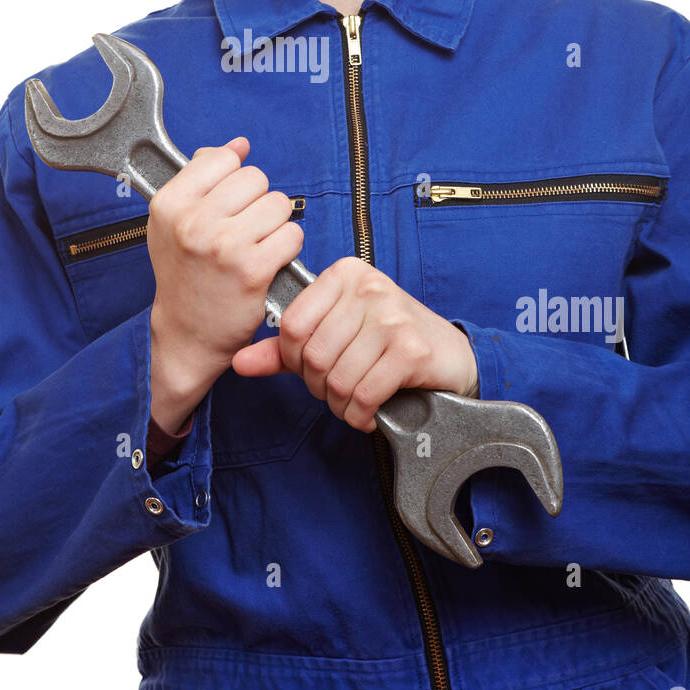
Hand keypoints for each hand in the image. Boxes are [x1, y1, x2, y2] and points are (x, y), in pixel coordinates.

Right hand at [148, 137, 304, 383]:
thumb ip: (202, 176)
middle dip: (257, 200)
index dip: (233, 179)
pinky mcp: (252, 270)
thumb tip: (239, 144)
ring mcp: (223, 246)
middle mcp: (193, 222)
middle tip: (243, 228)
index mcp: (170, 204)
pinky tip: (269, 260)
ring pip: (278, 204)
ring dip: (275, 223)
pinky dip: (288, 246)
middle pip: (256, 178)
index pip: (224, 159)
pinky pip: (292, 234)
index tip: (227, 202)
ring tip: (256, 244)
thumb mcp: (175, 221)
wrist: (187, 333)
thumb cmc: (183, 273)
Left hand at [231, 256, 478, 431]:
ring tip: (355, 402)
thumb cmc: (388, 342)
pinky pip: (364, 394)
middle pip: (313, 355)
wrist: (451, 356)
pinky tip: (370, 412)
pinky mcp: (411, 348)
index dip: (294, 360)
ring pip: (336, 377)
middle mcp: (368, 287)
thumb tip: (238, 361)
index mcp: (344, 274)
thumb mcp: (336, 334)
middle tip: (337, 391)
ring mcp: (392, 315)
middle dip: (319, 387)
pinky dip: (361, 414)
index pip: (292, 324)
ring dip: (340, 404)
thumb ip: (285, 349)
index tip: (312, 371)